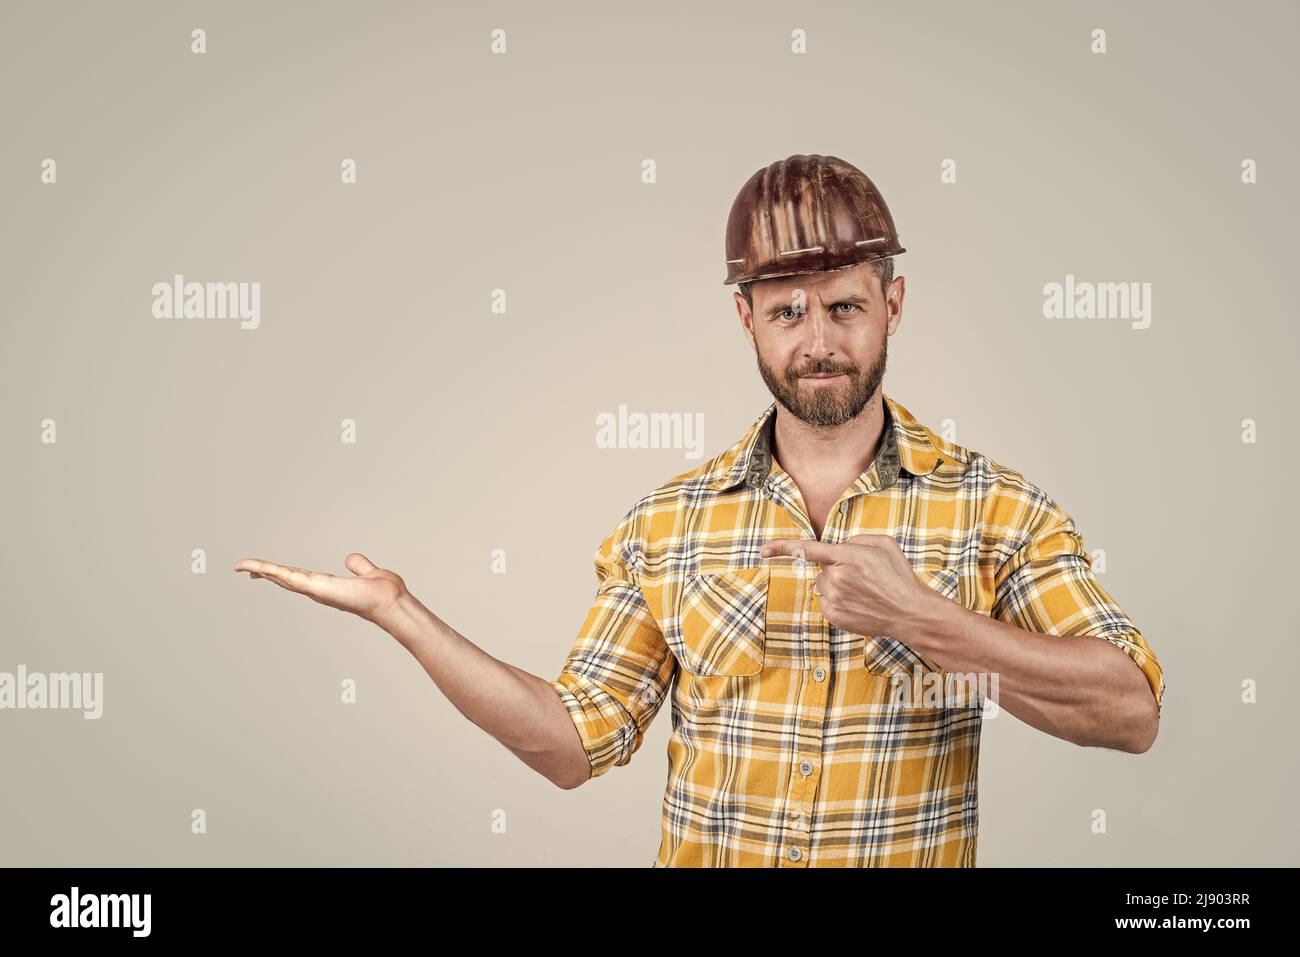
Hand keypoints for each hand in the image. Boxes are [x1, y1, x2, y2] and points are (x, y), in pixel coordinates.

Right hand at [233, 552, 407, 626]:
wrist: (391, 601)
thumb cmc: (384, 593)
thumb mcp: (368, 573)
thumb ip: (360, 566)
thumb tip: (352, 558)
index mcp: (327, 585)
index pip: (299, 577)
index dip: (281, 572)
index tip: (265, 569)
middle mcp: (318, 590)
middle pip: (285, 578)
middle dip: (264, 572)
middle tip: (244, 567)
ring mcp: (316, 590)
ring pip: (282, 577)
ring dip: (262, 570)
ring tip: (242, 565)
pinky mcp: (317, 588)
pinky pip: (290, 577)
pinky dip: (273, 571)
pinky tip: (258, 568)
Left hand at [758, 534, 933, 638]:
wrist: (911, 612)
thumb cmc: (899, 576)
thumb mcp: (884, 544)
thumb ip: (857, 539)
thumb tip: (842, 547)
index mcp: (848, 556)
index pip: (807, 549)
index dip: (781, 548)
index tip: (763, 549)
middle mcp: (837, 578)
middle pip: (821, 570)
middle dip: (836, 570)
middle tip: (862, 578)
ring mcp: (835, 599)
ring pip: (823, 587)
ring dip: (837, 587)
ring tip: (863, 593)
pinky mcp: (835, 617)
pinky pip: (826, 603)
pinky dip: (838, 602)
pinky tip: (859, 605)